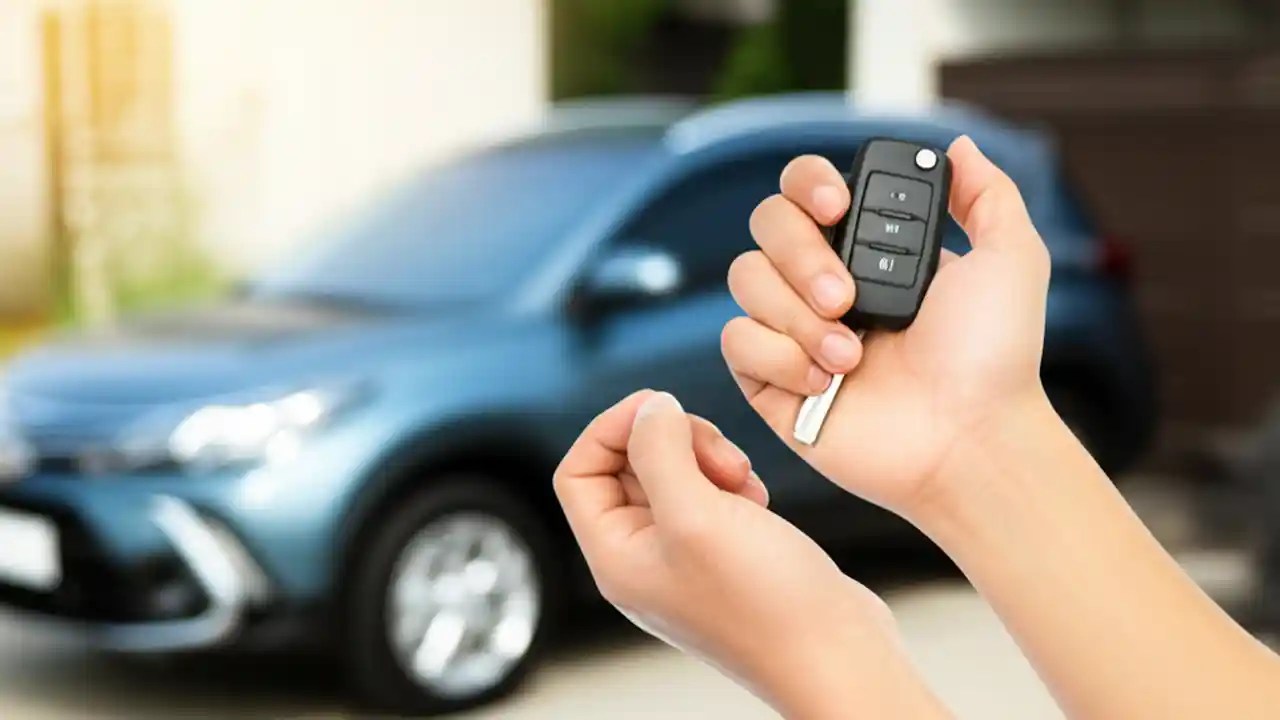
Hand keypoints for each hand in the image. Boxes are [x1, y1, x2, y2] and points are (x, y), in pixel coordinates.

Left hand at [554, 391, 940, 717]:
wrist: (837, 656)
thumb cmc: (766, 603)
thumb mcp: (698, 514)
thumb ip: (659, 451)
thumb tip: (650, 407)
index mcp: (615, 558)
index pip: (578, 473)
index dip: (612, 428)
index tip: (663, 406)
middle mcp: (641, 560)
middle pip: (626, 467)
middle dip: (672, 443)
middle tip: (720, 457)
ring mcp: (682, 560)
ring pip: (672, 475)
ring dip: (707, 460)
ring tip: (743, 480)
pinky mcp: (722, 556)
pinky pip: (708, 497)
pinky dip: (731, 483)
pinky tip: (759, 500)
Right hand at [722, 136, 1051, 517]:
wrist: (969, 439)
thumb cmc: (994, 360)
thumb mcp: (1011, 259)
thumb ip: (987, 194)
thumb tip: (958, 148)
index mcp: (870, 250)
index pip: (808, 190)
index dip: (809, 185)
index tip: (839, 207)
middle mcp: (823, 284)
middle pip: (767, 225)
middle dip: (802, 255)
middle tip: (846, 296)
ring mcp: (793, 331)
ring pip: (746, 280)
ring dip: (798, 316)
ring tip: (850, 356)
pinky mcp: (769, 381)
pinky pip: (737, 341)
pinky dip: (778, 357)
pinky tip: (824, 382)